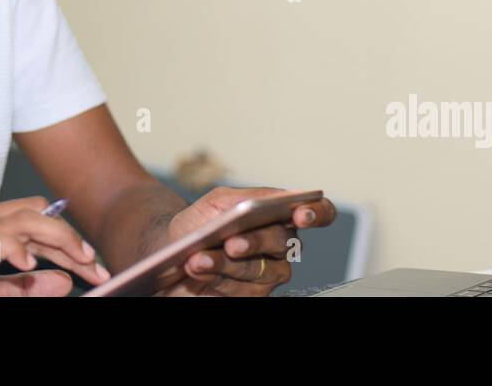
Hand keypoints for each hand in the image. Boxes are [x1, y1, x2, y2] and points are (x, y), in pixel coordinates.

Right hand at [0, 196, 111, 296]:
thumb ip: (26, 287)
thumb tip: (65, 282)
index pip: (37, 216)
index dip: (67, 238)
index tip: (91, 264)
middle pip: (39, 214)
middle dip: (73, 241)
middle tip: (98, 268)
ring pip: (27, 217)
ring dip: (61, 239)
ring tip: (80, 261)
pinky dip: (19, 249)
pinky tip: (32, 266)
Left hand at [154, 186, 335, 296]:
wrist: (172, 250)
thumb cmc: (200, 222)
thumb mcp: (219, 201)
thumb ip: (250, 196)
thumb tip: (278, 198)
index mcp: (281, 217)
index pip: (319, 213)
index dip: (317, 213)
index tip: (301, 214)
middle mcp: (281, 246)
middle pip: (284, 243)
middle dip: (255, 242)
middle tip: (231, 242)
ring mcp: (269, 274)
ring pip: (260, 270)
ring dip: (226, 264)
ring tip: (199, 259)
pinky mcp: (252, 296)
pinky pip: (241, 291)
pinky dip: (216, 279)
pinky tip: (199, 269)